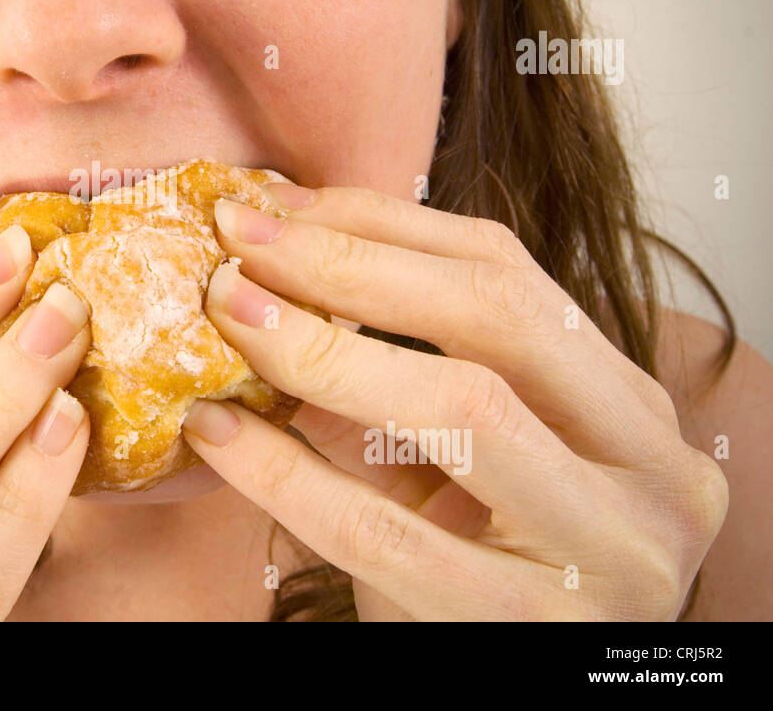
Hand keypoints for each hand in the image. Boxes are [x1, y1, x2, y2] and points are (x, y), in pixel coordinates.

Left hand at [183, 183, 728, 619]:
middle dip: (351, 266)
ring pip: (461, 409)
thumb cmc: (482, 566)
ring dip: (322, 349)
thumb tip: (270, 262)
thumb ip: (405, 366)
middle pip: (498, 317)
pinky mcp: (531, 628)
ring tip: (229, 314)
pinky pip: (382, 532)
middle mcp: (650, 469)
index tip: (275, 206)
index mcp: (632, 409)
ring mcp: (608, 553)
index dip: (381, 225)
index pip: (509, 274)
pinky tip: (217, 433)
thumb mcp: (466, 460)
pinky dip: (285, 473)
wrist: (516, 683)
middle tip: (240, 245)